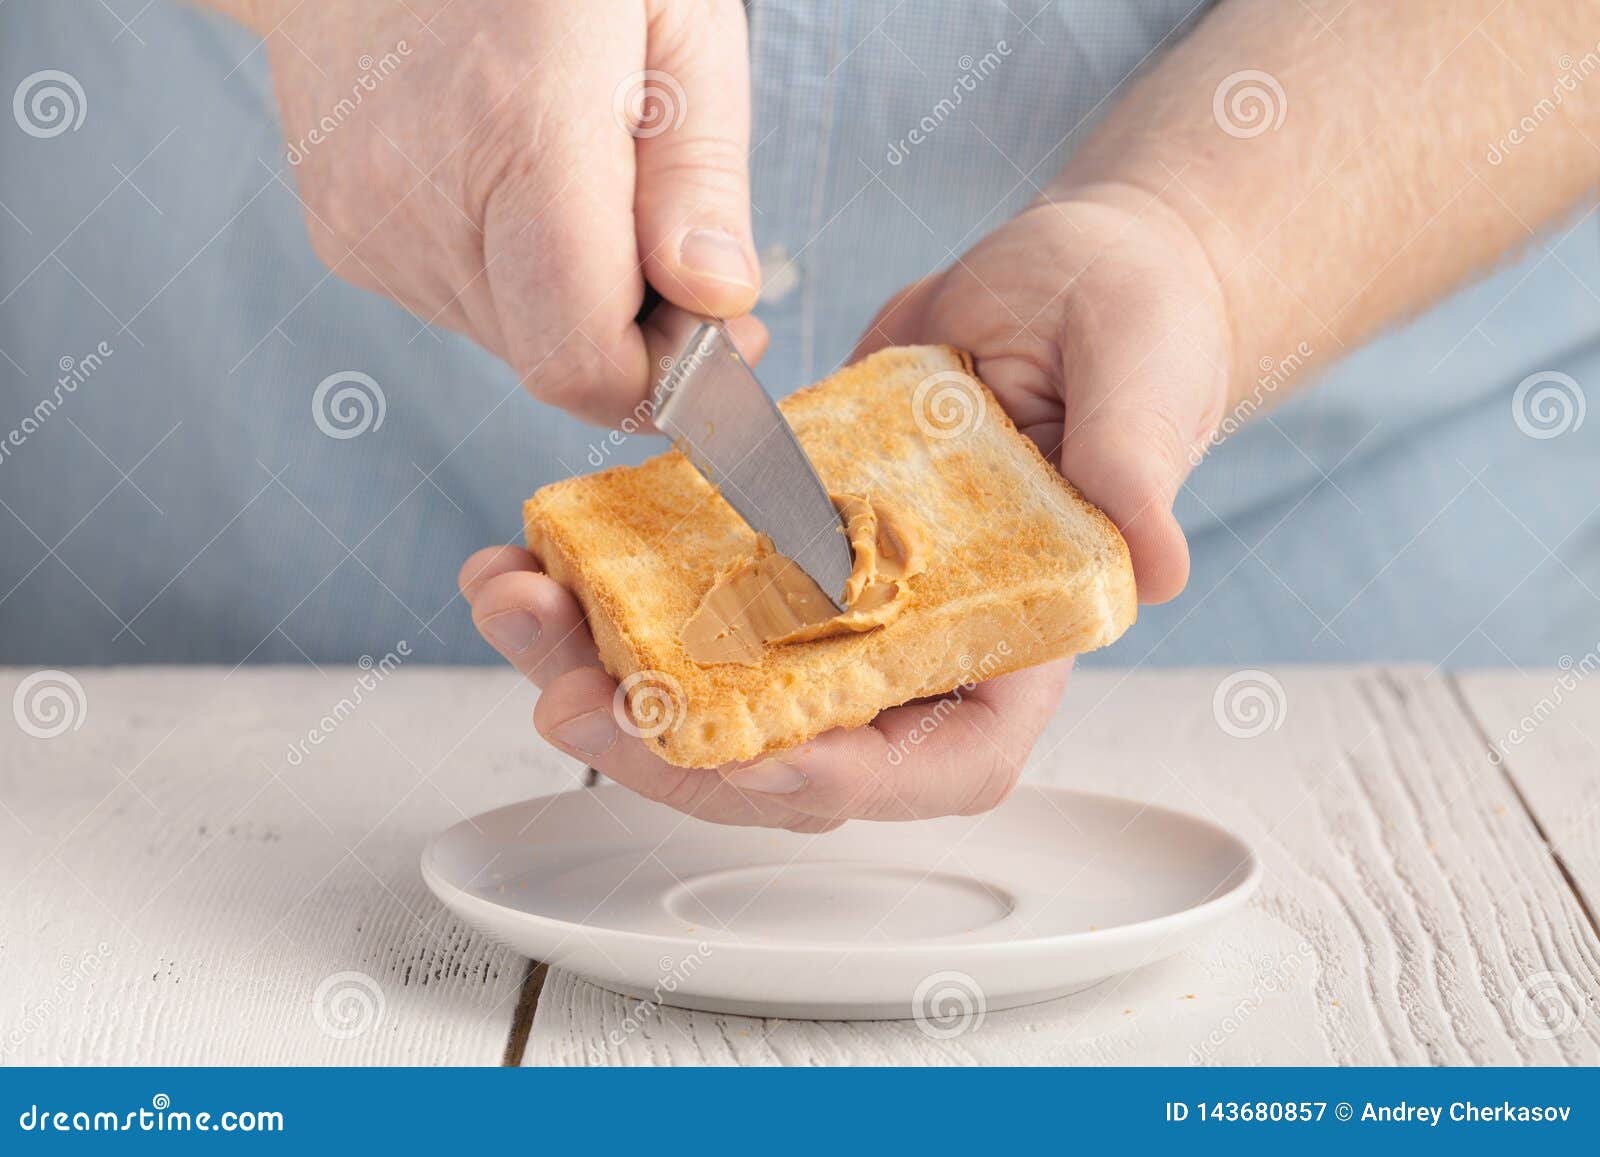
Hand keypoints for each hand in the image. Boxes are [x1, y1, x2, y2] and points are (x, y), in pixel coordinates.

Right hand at [258, 0, 761, 424]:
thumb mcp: (676, 21)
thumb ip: (701, 173)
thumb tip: (717, 300)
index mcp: (519, 127)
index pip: (583, 357)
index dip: (668, 378)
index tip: (722, 332)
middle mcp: (421, 195)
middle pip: (555, 361)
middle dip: (633, 332)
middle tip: (672, 247)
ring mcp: (367, 224)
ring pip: (514, 342)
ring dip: (572, 298)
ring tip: (578, 180)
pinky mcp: (343, 237)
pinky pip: (466, 307)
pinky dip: (516, 274)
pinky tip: (513, 179)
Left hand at [459, 185, 1229, 828]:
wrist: (1050, 287)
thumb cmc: (1128, 335)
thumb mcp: (1146, 384)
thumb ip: (1141, 467)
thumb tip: (1155, 561)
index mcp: (1016, 643)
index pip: (941, 761)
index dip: (850, 778)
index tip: (760, 753)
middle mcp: (918, 652)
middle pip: (791, 749)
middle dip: (676, 746)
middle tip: (573, 703)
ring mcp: (838, 609)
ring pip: (711, 686)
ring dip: (603, 670)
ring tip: (513, 611)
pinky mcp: (776, 553)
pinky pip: (681, 600)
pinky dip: (600, 592)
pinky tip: (528, 560)